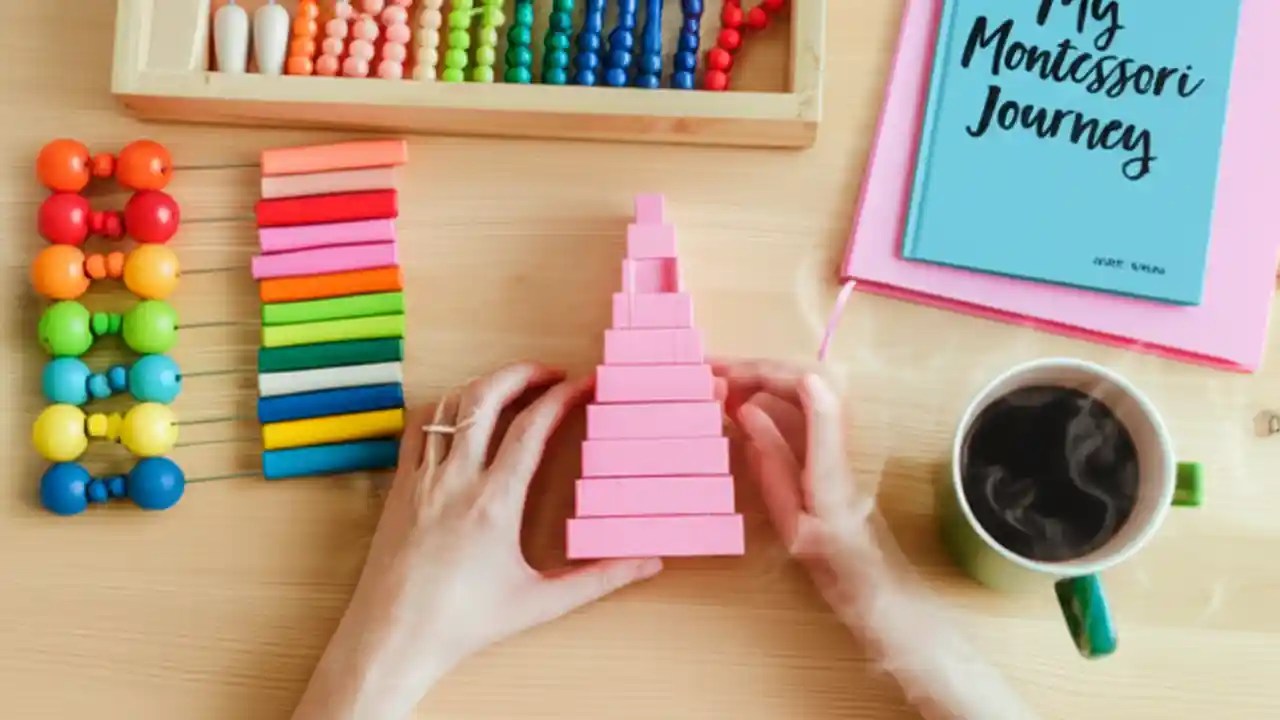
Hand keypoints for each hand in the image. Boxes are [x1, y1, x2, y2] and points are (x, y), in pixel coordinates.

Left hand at [293, 362, 663, 719]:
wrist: (393, 638)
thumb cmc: (465, 623)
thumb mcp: (540, 603)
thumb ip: (599, 579)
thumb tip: (649, 562)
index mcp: (494, 503)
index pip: (532, 427)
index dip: (562, 398)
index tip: (584, 385)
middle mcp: (456, 480)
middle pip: (487, 397)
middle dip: (522, 374)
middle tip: (550, 374)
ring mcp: (422, 479)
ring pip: (451, 406)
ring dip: (484, 386)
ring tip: (513, 389)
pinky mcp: (400, 486)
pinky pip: (419, 428)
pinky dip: (445, 409)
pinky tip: (464, 417)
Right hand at [716, 359, 1036, 719]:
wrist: (878, 586)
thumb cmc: (836, 568)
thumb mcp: (792, 523)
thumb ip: (771, 463)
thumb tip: (748, 412)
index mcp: (830, 465)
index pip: (814, 397)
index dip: (774, 376)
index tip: (731, 376)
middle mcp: (845, 443)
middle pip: (809, 379)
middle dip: (758, 368)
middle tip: (711, 370)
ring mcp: (844, 439)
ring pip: (807, 387)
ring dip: (764, 377)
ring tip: (721, 380)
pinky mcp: (836, 445)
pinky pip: (804, 405)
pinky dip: (772, 395)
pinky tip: (743, 402)